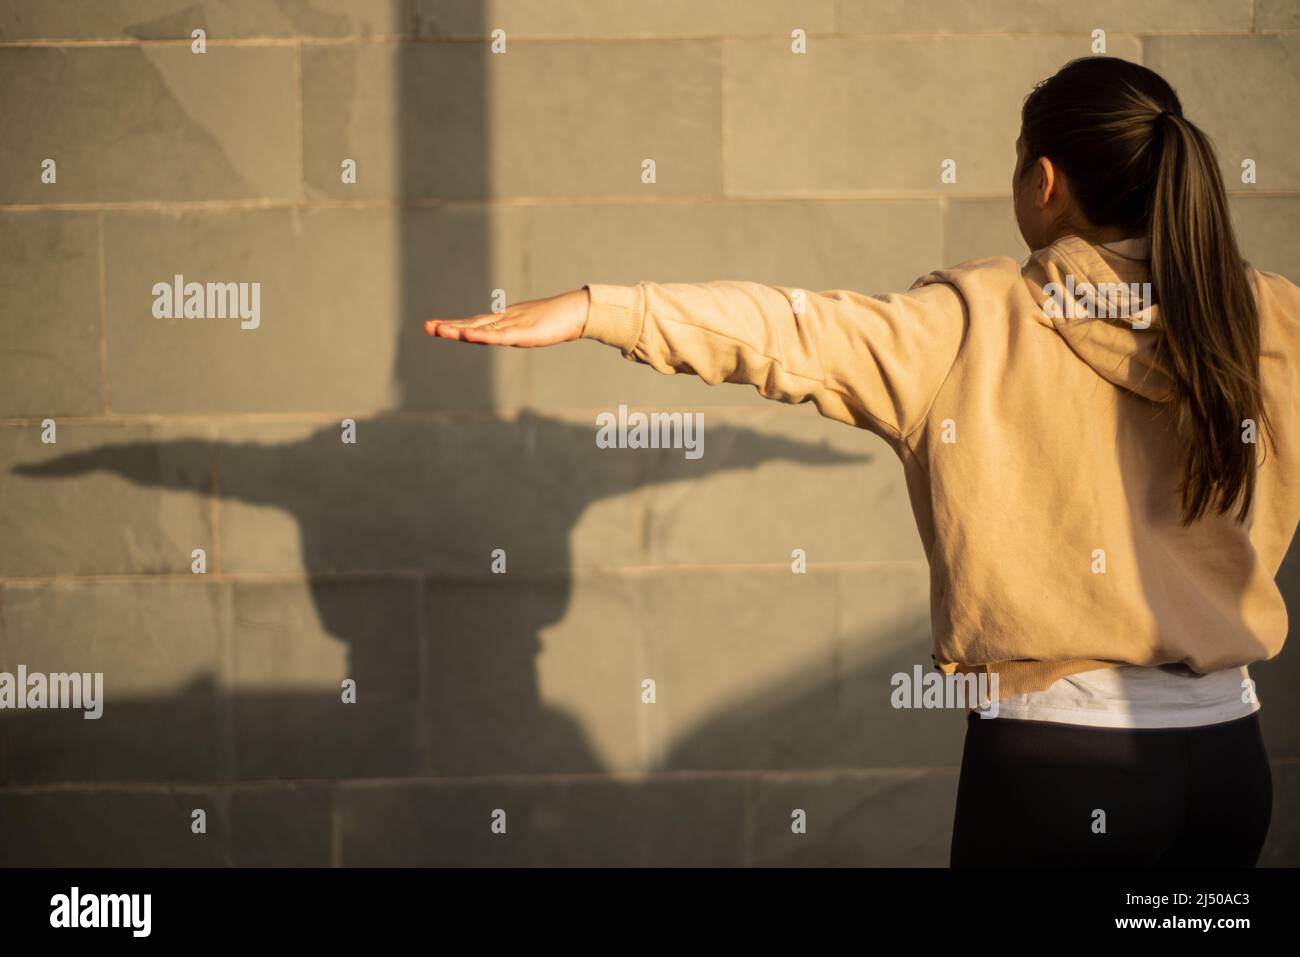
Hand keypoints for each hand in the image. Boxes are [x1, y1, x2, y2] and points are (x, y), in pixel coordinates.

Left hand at [424, 288, 588, 346]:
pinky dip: (482, 335)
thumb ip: (519, 329)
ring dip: (459, 329)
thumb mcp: (532, 327)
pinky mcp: (524, 332)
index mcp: (505, 321)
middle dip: (449, 326)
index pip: (475, 324)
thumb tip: (511, 331)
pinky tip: (468, 335)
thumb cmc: (558, 319)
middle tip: (427, 326)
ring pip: (482, 328)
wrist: (577, 311)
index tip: (434, 326)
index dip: (454, 325)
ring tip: (439, 329)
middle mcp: (505, 320)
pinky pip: (499, 335)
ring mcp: (513, 325)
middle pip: (472, 324)